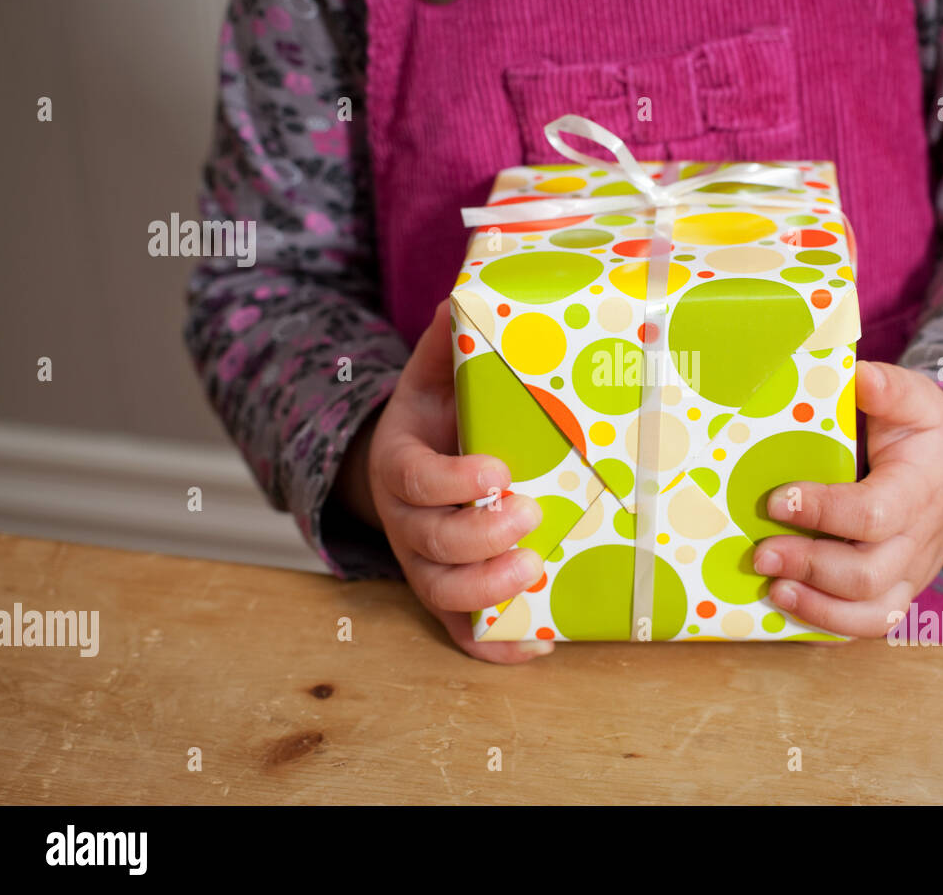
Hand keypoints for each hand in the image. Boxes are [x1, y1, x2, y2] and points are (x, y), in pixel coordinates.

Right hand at [336, 299, 551, 662]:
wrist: (411, 467)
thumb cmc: (435, 421)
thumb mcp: (433, 379)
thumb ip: (444, 346)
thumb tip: (459, 297)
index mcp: (402, 465)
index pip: (417, 481)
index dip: (453, 484)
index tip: (498, 472)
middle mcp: (407, 522)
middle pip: (429, 543)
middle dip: (479, 537)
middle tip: (531, 516)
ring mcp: (425, 564)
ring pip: (441, 594)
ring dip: (488, 592)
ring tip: (535, 570)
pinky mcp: (447, 595)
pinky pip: (461, 633)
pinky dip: (496, 645)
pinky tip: (540, 643)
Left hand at [751, 361, 942, 638]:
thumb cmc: (930, 433)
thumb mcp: (916, 399)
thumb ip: (888, 389)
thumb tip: (857, 377)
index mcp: (918, 492)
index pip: (872, 514)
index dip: (824, 512)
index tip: (778, 500)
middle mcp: (916, 542)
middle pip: (867, 575)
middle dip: (810, 568)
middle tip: (760, 553)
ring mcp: (909, 574)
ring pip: (871, 614)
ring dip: (818, 609)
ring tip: (772, 590)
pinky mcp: (897, 592)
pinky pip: (868, 624)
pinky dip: (828, 625)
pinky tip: (787, 607)